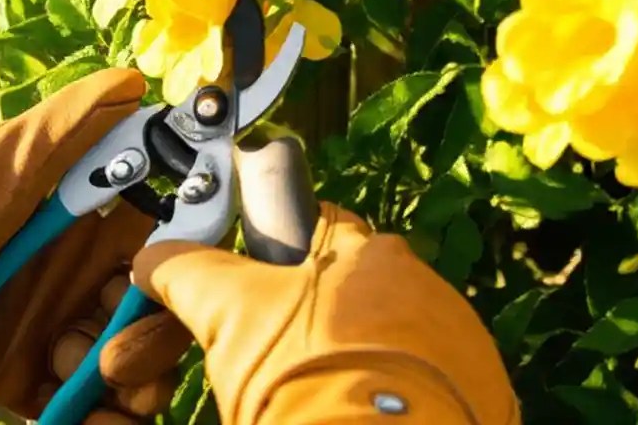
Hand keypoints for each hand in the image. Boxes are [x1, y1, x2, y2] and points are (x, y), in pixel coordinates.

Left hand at [0, 68, 191, 424]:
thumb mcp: (0, 160)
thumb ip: (70, 123)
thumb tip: (135, 81)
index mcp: (86, 218)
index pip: (168, 242)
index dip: (183, 268)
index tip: (166, 288)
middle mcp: (80, 271)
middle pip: (158, 312)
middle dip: (152, 341)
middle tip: (111, 356)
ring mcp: (56, 325)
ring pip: (131, 365)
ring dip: (127, 382)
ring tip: (80, 376)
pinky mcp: (29, 376)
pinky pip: (86, 408)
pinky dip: (99, 419)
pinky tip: (83, 416)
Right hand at [116, 202, 521, 424]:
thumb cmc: (303, 380)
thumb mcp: (227, 316)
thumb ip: (190, 272)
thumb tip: (155, 258)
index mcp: (363, 249)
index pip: (312, 231)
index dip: (274, 265)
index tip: (256, 300)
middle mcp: (420, 282)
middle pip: (350, 291)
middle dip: (313, 322)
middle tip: (278, 367)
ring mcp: (456, 339)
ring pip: (388, 338)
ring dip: (357, 360)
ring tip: (319, 403)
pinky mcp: (482, 389)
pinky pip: (429, 381)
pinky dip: (398, 397)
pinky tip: (364, 419)